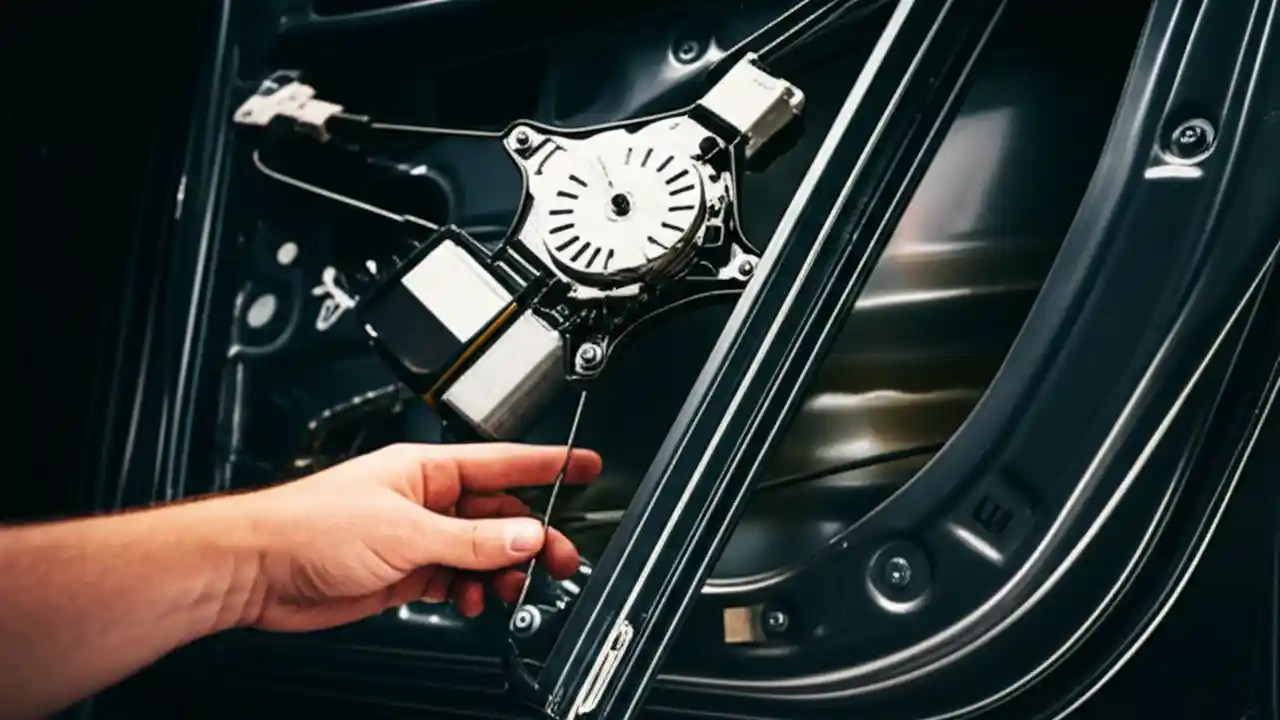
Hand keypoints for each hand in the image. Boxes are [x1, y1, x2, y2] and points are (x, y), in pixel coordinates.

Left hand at [227, 442, 600, 631]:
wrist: (260, 569)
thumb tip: (524, 537)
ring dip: (499, 571)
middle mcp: (426, 499)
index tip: (586, 466)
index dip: (549, 465)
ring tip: (508, 588)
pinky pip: (457, 577)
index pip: (503, 463)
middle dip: (532, 539)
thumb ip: (471, 540)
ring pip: (481, 551)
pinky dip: (471, 591)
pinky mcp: (406, 569)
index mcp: (428, 469)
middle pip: (499, 516)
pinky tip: (470, 601)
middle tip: (560, 560)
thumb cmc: (311, 526)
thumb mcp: (405, 531)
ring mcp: (417, 535)